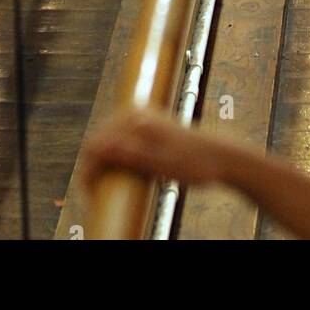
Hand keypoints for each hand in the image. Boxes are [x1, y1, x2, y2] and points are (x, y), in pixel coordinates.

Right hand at [82, 109, 223, 189]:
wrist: (222, 156)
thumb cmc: (196, 162)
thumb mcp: (162, 164)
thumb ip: (131, 155)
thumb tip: (101, 148)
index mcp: (136, 119)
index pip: (95, 144)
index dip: (87, 170)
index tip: (90, 195)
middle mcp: (136, 114)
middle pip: (99, 141)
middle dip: (94, 167)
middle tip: (97, 195)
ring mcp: (141, 118)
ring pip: (109, 142)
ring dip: (104, 163)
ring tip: (109, 186)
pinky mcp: (147, 126)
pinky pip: (121, 142)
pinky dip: (117, 159)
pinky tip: (123, 174)